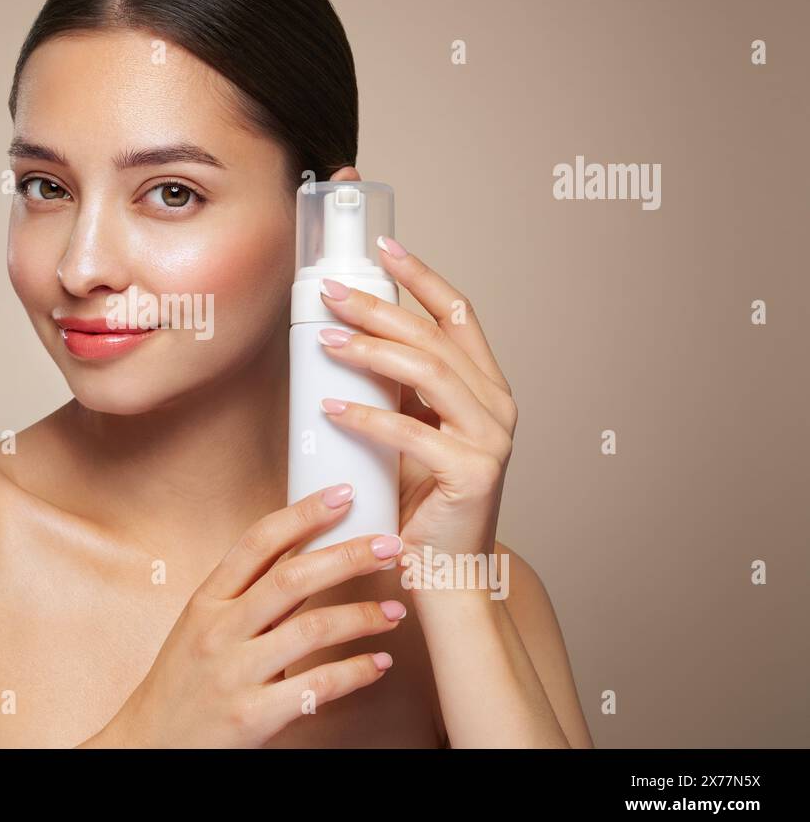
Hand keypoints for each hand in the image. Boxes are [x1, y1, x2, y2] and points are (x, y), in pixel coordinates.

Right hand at [89, 484, 406, 747]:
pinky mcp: (251, 717)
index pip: (257, 542)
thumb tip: (310, 558)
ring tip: (395, 609)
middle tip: (390, 544)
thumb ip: (250, 597)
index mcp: (207, 601)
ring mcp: (234, 674)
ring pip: (311, 630)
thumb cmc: (183, 683)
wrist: (149, 745)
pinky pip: (316, 687)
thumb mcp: (203, 628)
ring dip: (362, 615)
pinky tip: (378, 662)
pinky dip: (355, 672)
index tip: (342, 495)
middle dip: (348, 555)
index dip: (303, 513)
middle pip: (292, 577)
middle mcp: (219, 631)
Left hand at [312, 220, 516, 568]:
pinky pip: (411, 432)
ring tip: (325, 340)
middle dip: (378, 307)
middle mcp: (497, 406)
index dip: (423, 276)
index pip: (457, 314)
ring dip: (370, 350)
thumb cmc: (424, 504)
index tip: (384, 246)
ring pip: (426, 372)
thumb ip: (398, 392)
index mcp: (486, 388)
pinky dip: (367, 417)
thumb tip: (345, 340)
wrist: (447, 575)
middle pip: (433, 336)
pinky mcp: (472, 473)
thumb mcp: (413, 432)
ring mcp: (491, 438)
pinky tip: (331, 407)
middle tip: (331, 293)